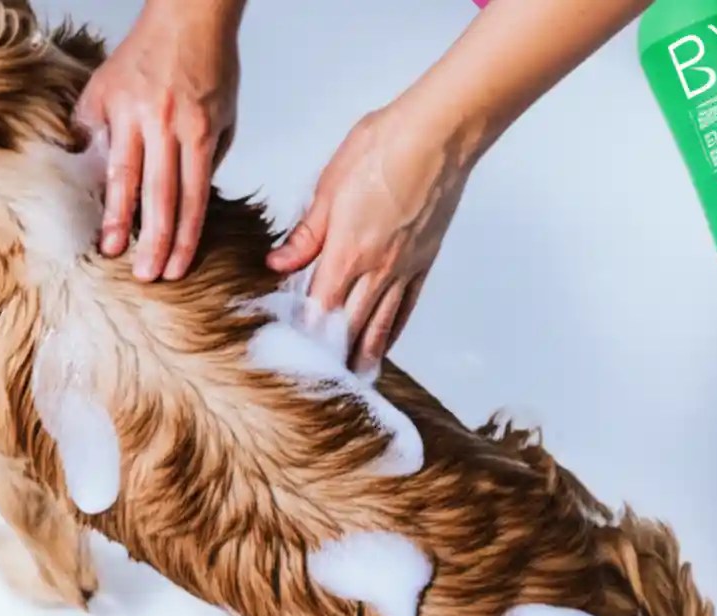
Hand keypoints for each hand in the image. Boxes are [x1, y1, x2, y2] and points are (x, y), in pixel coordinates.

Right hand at [75, 0, 243, 280]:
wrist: (188, 14)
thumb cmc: (210, 65)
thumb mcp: (225, 117)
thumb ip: (206, 159)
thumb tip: (187, 203)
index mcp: (199, 131)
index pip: (193, 199)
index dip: (185, 239)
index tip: (176, 269)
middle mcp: (164, 124)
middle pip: (158, 196)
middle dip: (153, 241)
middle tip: (144, 275)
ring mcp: (130, 110)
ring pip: (121, 174)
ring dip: (116, 216)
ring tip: (109, 247)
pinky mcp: (102, 97)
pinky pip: (93, 141)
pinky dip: (88, 171)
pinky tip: (82, 200)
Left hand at [266, 105, 473, 374]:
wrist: (437, 134)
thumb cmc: (383, 148)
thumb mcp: (328, 187)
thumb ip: (305, 234)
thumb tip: (279, 265)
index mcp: (346, 250)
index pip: (319, 307)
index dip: (305, 334)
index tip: (292, 353)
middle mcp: (377, 268)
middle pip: (350, 325)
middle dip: (333, 355)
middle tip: (319, 380)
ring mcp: (404, 267)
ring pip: (381, 324)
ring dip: (364, 353)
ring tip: (353, 377)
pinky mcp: (424, 260)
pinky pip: (407, 306)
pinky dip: (393, 330)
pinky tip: (385, 342)